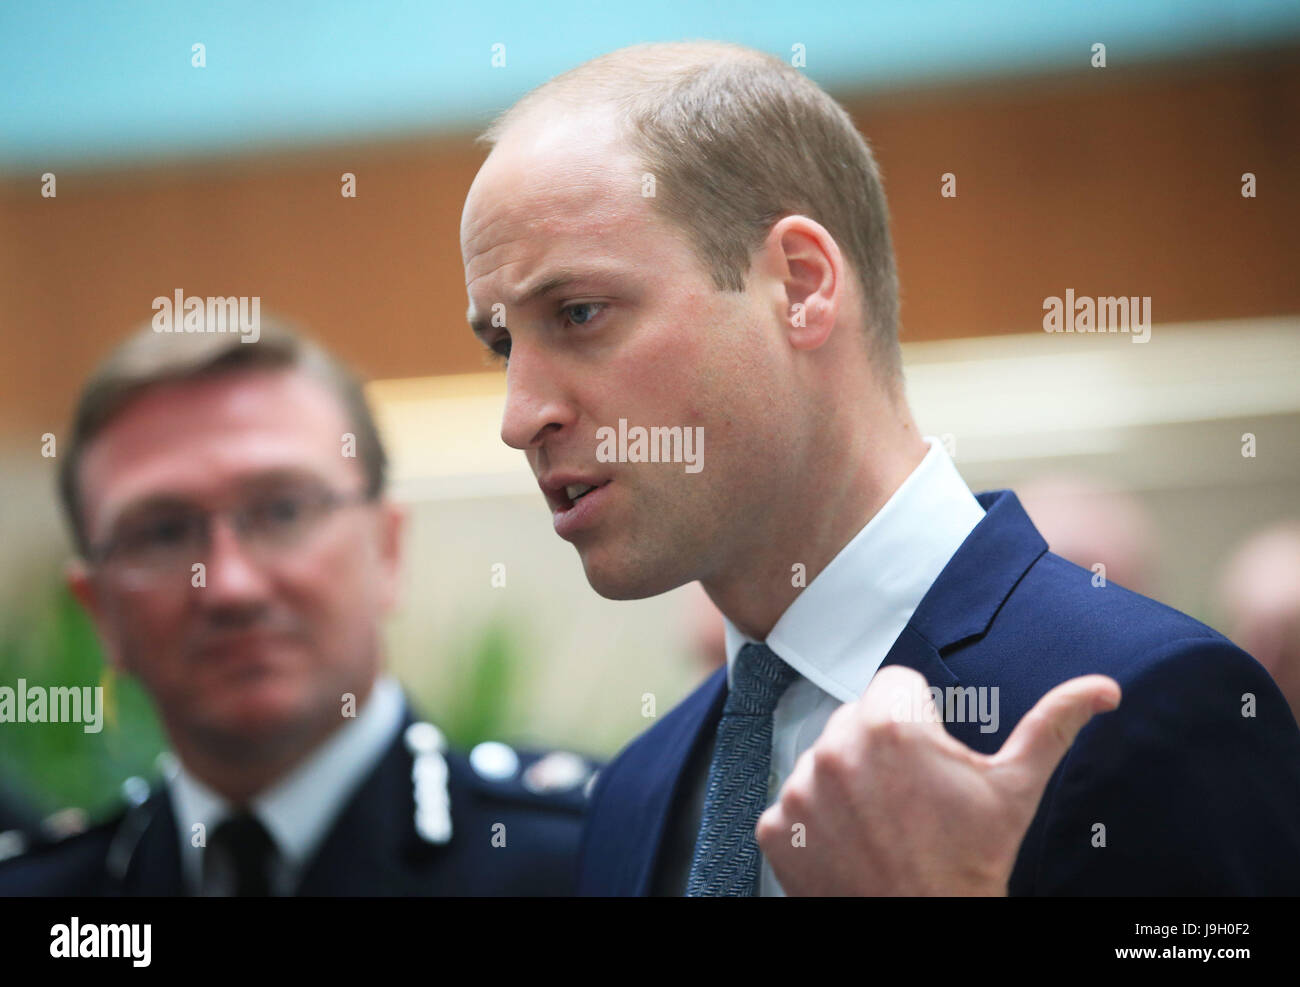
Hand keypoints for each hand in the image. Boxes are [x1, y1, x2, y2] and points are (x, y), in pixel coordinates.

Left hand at [756, 665, 1120, 894]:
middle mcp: (836, 749)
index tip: (932, 758)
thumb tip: (1102, 688)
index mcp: (890, 725)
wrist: (928, 931)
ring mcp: (801, 790)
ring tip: (884, 821)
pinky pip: (792, 802)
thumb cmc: (973, 861)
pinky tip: (852, 842)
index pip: (896, 684)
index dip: (921, 718)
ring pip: (824, 757)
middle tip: (912, 795)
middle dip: (883, 746)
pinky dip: (815, 820)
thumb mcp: (1016, 789)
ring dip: (847, 780)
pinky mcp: (776, 828)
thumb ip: (1052, 725)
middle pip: (857, 717)